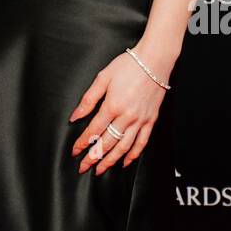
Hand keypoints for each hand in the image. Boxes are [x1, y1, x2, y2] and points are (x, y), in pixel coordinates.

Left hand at [68, 51, 166, 174]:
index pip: (94, 130)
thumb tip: (75, 116)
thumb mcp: (103, 78)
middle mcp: (127, 117)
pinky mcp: (151, 120)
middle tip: (83, 167)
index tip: (75, 151)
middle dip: (93, 157)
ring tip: (100, 170)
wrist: (154, 61)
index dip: (82, 143)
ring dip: (111, 160)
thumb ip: (88, 99)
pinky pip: (141, 142)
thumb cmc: (128, 65)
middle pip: (107, 143)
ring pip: (123, 147)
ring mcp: (140, 120)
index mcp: (112, 105)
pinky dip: (133, 155)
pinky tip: (125, 162)